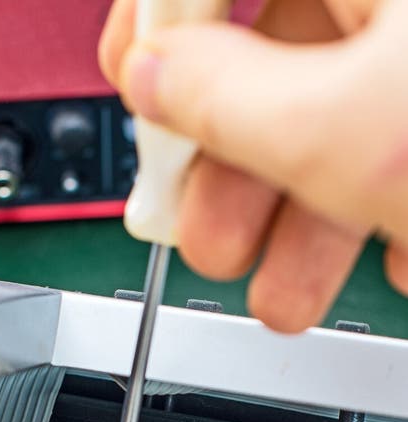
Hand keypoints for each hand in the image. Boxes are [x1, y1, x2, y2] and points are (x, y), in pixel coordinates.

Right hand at [100, 0, 407, 331]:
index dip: (163, 26)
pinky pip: (400, 149)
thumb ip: (225, 100)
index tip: (136, 87)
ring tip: (286, 295)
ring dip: (302, 225)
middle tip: (207, 234)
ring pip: (343, 123)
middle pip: (281, 64)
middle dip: (231, 175)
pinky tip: (394, 251)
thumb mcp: (341, 128)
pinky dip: (381, 212)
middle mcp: (396, 5)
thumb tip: (152, 80)